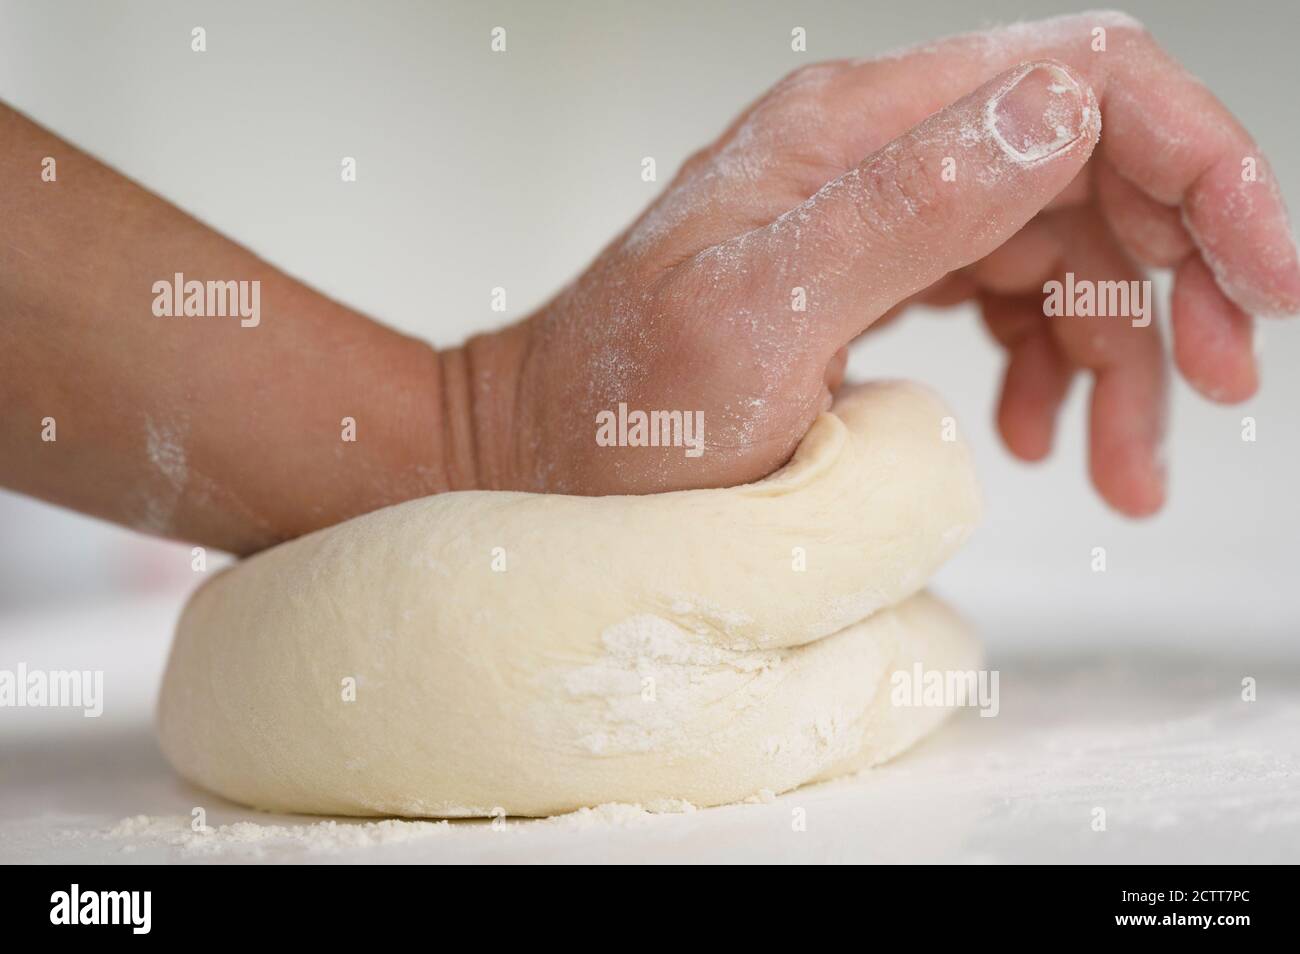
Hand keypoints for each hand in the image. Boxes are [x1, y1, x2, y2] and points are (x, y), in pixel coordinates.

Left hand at [464, 11, 1298, 515]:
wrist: (541, 462)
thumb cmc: (618, 415)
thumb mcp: (759, 322)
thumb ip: (905, 209)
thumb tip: (1060, 110)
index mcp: (855, 131)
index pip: (1082, 83)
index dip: (1200, 164)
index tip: (1265, 280)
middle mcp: (872, 153)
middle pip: (1091, 169)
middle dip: (1174, 278)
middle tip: (1215, 389)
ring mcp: (874, 216)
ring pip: (1059, 248)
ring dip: (1118, 351)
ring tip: (1123, 468)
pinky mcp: (873, 279)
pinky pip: (1003, 296)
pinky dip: (1049, 364)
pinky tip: (1043, 434)